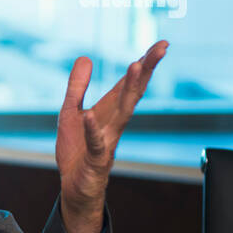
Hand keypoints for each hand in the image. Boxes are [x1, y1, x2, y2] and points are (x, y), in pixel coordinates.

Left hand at [56, 40, 168, 232]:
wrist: (74, 187)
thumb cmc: (77, 150)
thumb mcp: (70, 112)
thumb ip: (78, 86)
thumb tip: (85, 57)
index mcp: (110, 112)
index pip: (131, 84)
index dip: (145, 64)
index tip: (162, 44)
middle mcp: (114, 124)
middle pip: (134, 93)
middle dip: (146, 70)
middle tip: (162, 48)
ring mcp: (108, 141)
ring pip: (122, 114)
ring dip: (128, 90)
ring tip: (135, 66)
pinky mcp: (95, 160)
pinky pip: (95, 144)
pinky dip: (93, 131)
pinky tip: (90, 116)